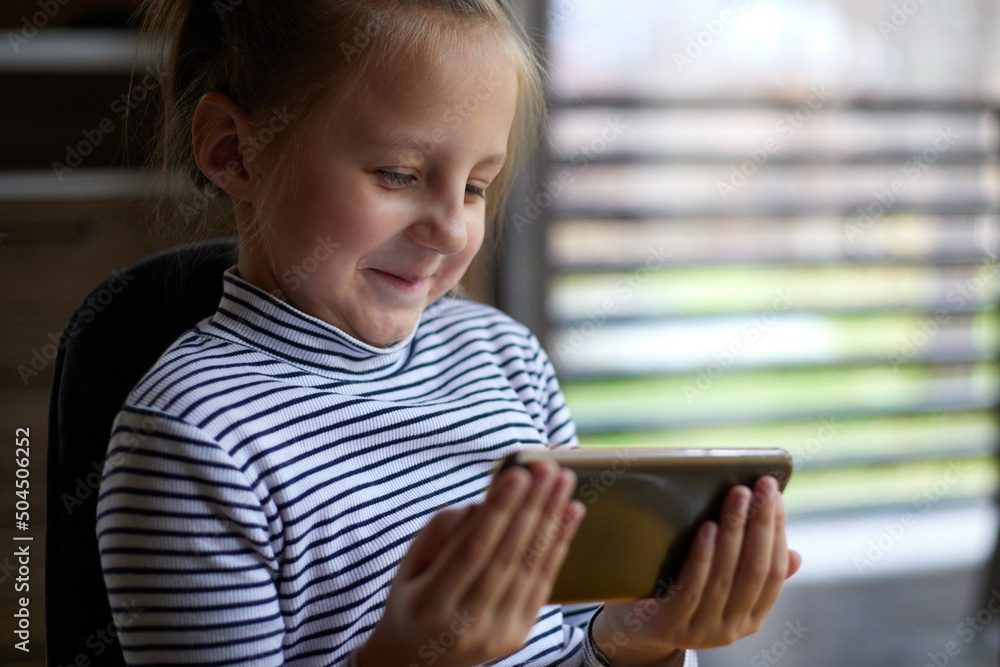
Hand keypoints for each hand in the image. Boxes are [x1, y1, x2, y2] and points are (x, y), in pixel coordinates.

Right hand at [356, 459, 585, 666]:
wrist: (418, 660)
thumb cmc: (412, 599)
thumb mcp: (409, 565)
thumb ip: (440, 533)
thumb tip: (480, 506)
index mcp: (429, 604)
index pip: (471, 551)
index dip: (497, 512)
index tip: (516, 475)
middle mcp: (465, 624)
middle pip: (507, 558)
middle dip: (531, 508)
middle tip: (548, 469)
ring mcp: (495, 634)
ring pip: (529, 569)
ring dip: (551, 521)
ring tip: (564, 483)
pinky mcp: (518, 635)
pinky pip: (542, 584)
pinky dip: (558, 546)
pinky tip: (569, 515)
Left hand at [591, 476, 801, 665]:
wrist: (632, 628)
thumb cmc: (678, 593)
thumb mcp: (718, 583)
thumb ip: (750, 570)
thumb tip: (795, 555)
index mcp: (751, 617)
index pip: (774, 571)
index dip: (777, 532)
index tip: (775, 496)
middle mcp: (733, 628)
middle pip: (754, 570)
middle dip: (760, 524)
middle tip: (761, 486)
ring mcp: (702, 631)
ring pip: (725, 577)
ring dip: (734, 532)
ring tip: (737, 497)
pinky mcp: (670, 628)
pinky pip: (691, 588)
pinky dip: (702, 557)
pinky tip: (707, 528)